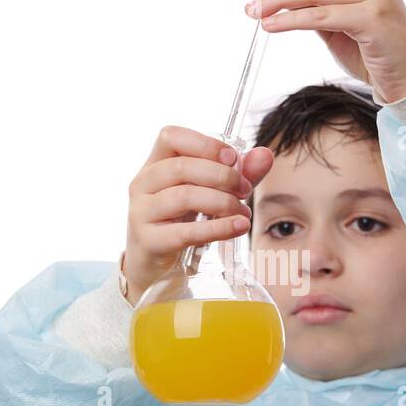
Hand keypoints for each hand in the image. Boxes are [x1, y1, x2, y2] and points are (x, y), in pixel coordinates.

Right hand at [124, 127, 274, 305]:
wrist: (155, 268)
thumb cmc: (181, 223)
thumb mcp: (207, 194)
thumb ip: (236, 174)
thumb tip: (265, 155)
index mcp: (154, 164)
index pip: (170, 136)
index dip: (204, 143)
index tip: (233, 159)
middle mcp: (142, 184)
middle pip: (181, 167)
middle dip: (222, 176)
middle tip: (245, 190)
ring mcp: (141, 213)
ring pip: (184, 196)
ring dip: (222, 202)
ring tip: (243, 212)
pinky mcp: (149, 241)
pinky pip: (186, 231)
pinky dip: (218, 228)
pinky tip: (239, 227)